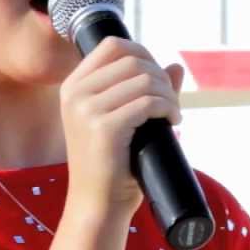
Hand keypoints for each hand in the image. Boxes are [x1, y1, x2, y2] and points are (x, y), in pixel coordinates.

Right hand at [59, 37, 184, 218]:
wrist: (97, 205)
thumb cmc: (112, 165)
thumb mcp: (122, 120)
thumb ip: (145, 90)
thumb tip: (176, 66)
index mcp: (73, 86)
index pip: (113, 45)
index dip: (143, 54)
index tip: (157, 79)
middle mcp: (75, 93)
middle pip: (133, 59)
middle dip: (160, 78)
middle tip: (170, 104)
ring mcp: (86, 109)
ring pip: (144, 79)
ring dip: (168, 95)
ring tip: (172, 115)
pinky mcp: (104, 128)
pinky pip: (149, 102)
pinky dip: (168, 108)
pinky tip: (172, 123)